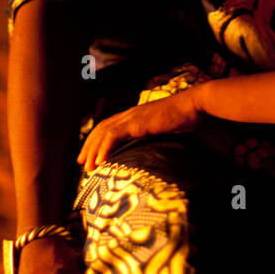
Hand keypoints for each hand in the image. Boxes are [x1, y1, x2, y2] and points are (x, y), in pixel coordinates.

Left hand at [76, 88, 203, 169]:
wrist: (193, 106)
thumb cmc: (185, 118)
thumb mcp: (166, 130)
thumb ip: (156, 137)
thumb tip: (155, 154)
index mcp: (135, 116)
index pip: (109, 127)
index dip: (98, 141)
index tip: (92, 156)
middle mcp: (130, 115)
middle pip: (101, 129)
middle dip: (89, 147)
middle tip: (82, 163)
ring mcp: (132, 117)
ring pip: (103, 133)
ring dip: (93, 151)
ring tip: (87, 167)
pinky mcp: (136, 122)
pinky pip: (113, 136)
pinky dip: (104, 149)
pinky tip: (100, 161)